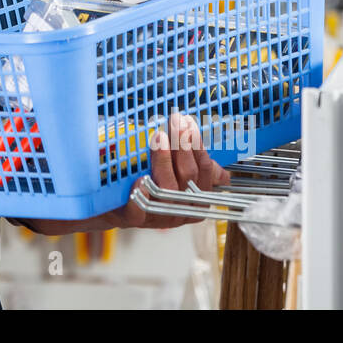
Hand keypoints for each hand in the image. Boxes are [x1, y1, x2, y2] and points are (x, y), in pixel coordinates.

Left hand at [103, 114, 230, 229]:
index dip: (197, 145)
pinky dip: (142, 193)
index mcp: (197, 199)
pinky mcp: (137, 219)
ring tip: (159, 138)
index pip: (203, 170)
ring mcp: (160, 216)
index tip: (188, 122)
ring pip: (168, 189)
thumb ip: (197, 171)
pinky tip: (140, 177)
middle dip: (183, 146)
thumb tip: (223, 172)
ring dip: (164, 161)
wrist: (119, 205)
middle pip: (188, 176)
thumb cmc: (153, 184)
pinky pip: (141, 209)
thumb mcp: (178, 176)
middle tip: (176, 122)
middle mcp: (182, 209)